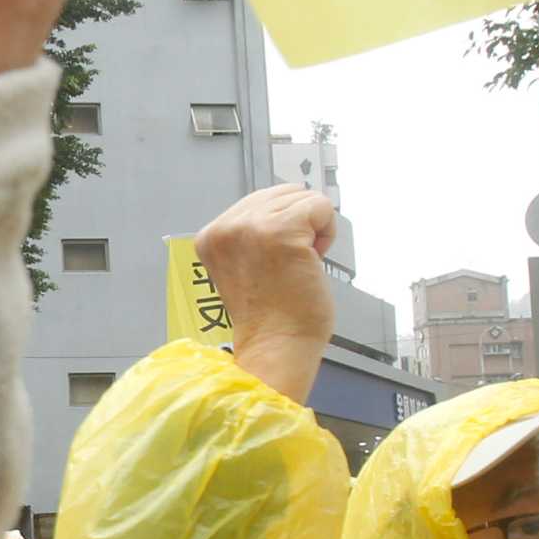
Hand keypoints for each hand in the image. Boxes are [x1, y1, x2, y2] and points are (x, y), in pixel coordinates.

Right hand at [198, 184, 339, 403]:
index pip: (260, 201)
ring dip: (313, 229)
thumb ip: (251, 234)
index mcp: (212, 235)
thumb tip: (286, 203)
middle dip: (298, 223)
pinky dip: (327, 231)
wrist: (276, 346)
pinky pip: (321, 206)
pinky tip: (314, 259)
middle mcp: (226, 226)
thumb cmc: (270, 315)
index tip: (276, 262)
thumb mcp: (244, 263)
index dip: (279, 227)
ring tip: (300, 263)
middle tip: (292, 263)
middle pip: (283, 192)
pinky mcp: (282, 230)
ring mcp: (252, 226)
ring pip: (304, 197)